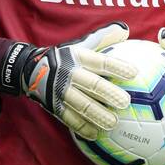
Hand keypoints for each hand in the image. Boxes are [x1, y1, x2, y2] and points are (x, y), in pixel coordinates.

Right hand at [0, 22, 137, 139]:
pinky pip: (69, 118)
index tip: (134, 73)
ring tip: (113, 123)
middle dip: (109, 93)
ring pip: (81, 104)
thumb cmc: (66, 56)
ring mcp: (60, 91)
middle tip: (125, 102)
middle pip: (92, 84)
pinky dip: (82, 127)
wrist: (31, 68)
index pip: (100, 61)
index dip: (116, 66)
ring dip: (97, 115)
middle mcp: (69, 73)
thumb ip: (103, 37)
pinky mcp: (54, 106)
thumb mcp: (82, 43)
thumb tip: (125, 30)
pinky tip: (94, 134)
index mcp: (79, 56)